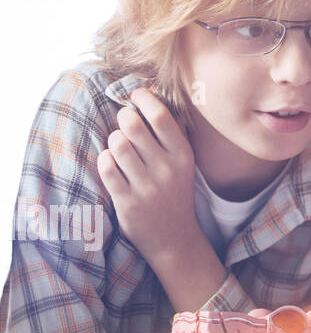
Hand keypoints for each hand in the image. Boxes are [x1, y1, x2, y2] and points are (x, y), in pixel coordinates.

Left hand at [96, 87, 201, 262]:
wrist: (174, 237)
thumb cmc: (174, 191)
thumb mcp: (182, 163)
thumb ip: (169, 135)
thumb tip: (148, 97)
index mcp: (183, 154)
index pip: (161, 116)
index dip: (144, 99)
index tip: (136, 95)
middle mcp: (167, 169)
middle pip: (134, 126)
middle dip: (123, 116)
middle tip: (124, 119)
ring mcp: (147, 186)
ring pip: (117, 144)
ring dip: (113, 139)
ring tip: (118, 144)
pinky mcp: (128, 201)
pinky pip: (107, 167)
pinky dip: (104, 159)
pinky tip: (111, 162)